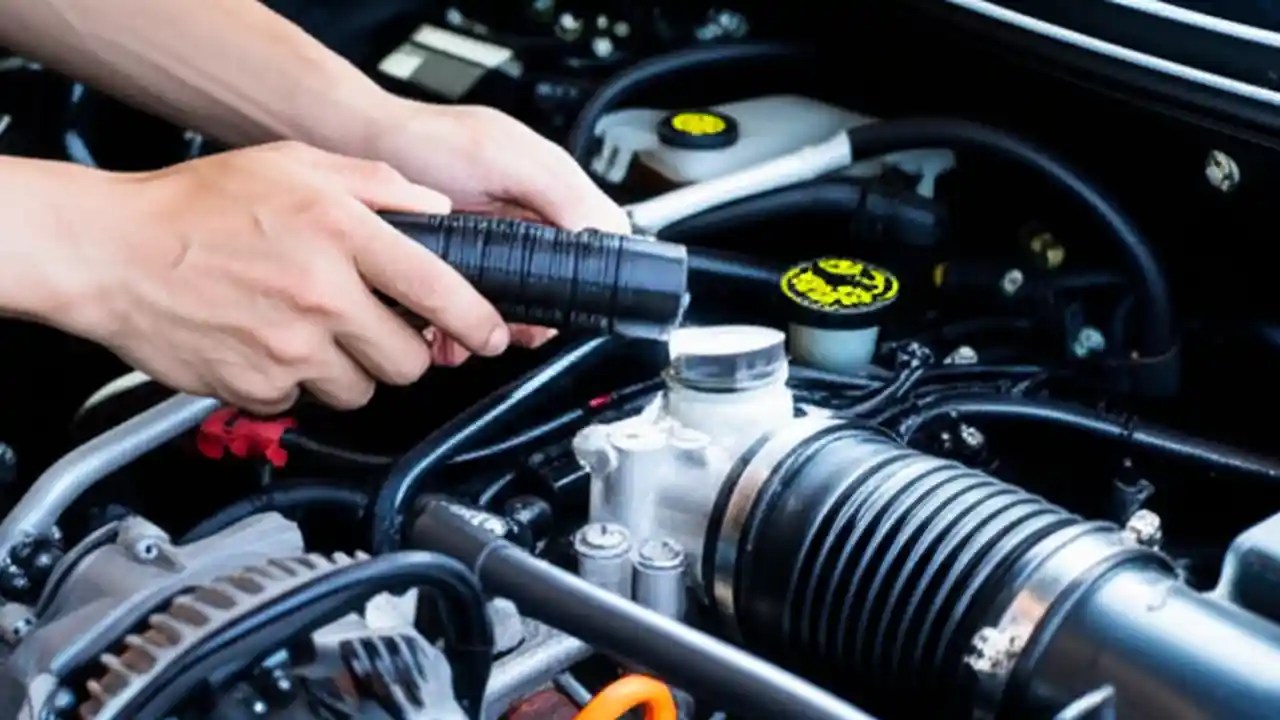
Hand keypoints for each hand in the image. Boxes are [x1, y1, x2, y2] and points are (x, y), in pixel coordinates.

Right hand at [49, 141, 511, 413]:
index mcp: (341, 234)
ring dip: (352, 369)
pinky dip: (297, 382)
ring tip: (314, 331)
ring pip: (362, 388)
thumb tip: (436, 211)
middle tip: (380, 329)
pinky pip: (303, 401)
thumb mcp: (297, 165)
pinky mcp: (256, 387)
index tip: (492, 335)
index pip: (440, 291)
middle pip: (409, 360)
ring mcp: (289, 349)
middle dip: (405, 350)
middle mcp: (322, 295)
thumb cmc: (197, 206)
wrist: (111, 251)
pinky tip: (271, 344)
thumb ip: (378, 186)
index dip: (478, 321)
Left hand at [364, 99, 630, 363]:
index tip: (558, 306)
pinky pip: (468, 308)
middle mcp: (524, 219)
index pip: (596, 245)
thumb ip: (559, 191)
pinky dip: (457, 326)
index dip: (585, 281)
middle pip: (554, 286)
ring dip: (493, 326)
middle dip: (531, 316)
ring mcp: (488, 244)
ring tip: (470, 334)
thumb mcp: (504, 157)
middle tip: (510, 328)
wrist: (350, 145)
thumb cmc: (423, 140)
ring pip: (511, 304)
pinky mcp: (453, 265)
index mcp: (550, 191)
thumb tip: (601, 235)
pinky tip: (442, 331)